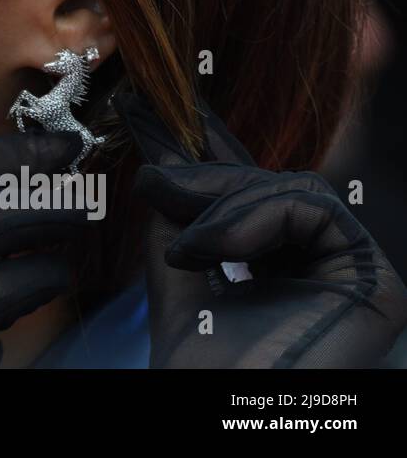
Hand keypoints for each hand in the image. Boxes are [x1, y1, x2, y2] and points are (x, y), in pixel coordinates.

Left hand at [112, 91, 406, 366]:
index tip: (154, 113)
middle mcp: (329, 272)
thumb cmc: (200, 371)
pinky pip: (312, 209)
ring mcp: (359, 279)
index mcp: (286, 272)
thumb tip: (164, 163)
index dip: (211, 151)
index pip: (253, 197)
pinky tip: (206, 251)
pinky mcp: (380, 289)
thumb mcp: (179, 277)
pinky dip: (249, 219)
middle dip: (205, 174)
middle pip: (271, 186)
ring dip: (219, 205)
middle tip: (150, 175)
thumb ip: (180, 221)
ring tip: (180, 245)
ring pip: (291, 188)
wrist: (219, 419)